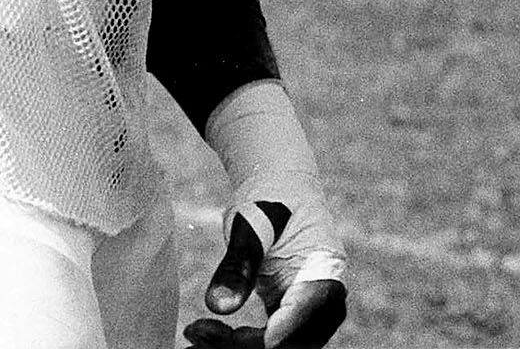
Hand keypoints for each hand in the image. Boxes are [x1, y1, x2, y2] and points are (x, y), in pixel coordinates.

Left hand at [181, 207, 347, 348]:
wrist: (282, 186)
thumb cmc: (268, 200)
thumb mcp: (249, 227)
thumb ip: (237, 266)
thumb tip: (218, 306)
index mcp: (322, 281)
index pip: (284, 335)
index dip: (243, 342)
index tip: (200, 329)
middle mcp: (325, 304)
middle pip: (282, 347)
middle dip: (235, 346)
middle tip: (193, 331)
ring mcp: (313, 312)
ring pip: (278, 347)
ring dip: (236, 346)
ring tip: (196, 333)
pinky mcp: (295, 314)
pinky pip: (272, 341)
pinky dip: (240, 342)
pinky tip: (207, 333)